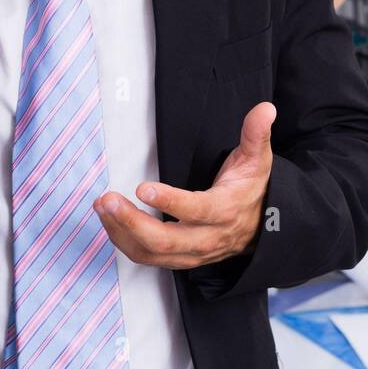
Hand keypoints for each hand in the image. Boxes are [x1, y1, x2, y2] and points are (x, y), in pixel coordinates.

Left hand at [93, 102, 273, 268]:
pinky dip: (123, 241)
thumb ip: (256, 134)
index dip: (169, 202)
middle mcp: (208, 238)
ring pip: (151, 253)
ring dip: (121, 232)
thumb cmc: (252, 189)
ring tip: (102, 206)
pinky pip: (146, 258)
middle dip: (132, 222)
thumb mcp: (258, 160)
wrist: (260, 229)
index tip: (143, 187)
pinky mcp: (179, 260)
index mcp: (225, 211)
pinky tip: (109, 220)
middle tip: (108, 199)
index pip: (196, 211)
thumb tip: (265, 109)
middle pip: (165, 241)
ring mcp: (192, 253)